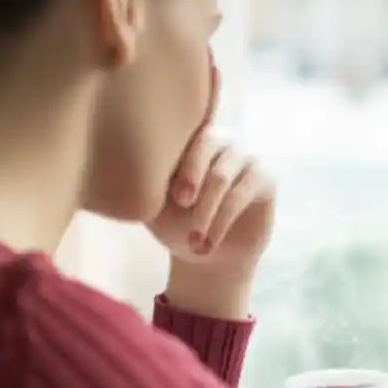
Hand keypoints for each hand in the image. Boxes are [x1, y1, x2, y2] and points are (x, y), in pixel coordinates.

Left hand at [149, 134, 276, 278]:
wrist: (208, 257)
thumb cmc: (174, 224)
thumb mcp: (152, 203)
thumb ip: (142, 181)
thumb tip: (122, 162)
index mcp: (187, 135)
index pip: (182, 130)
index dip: (175, 160)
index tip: (173, 198)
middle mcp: (221, 137)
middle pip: (207, 144)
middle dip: (191, 177)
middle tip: (181, 205)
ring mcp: (246, 154)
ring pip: (222, 176)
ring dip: (205, 211)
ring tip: (194, 241)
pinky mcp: (265, 177)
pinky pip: (241, 194)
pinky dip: (221, 221)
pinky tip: (208, 243)